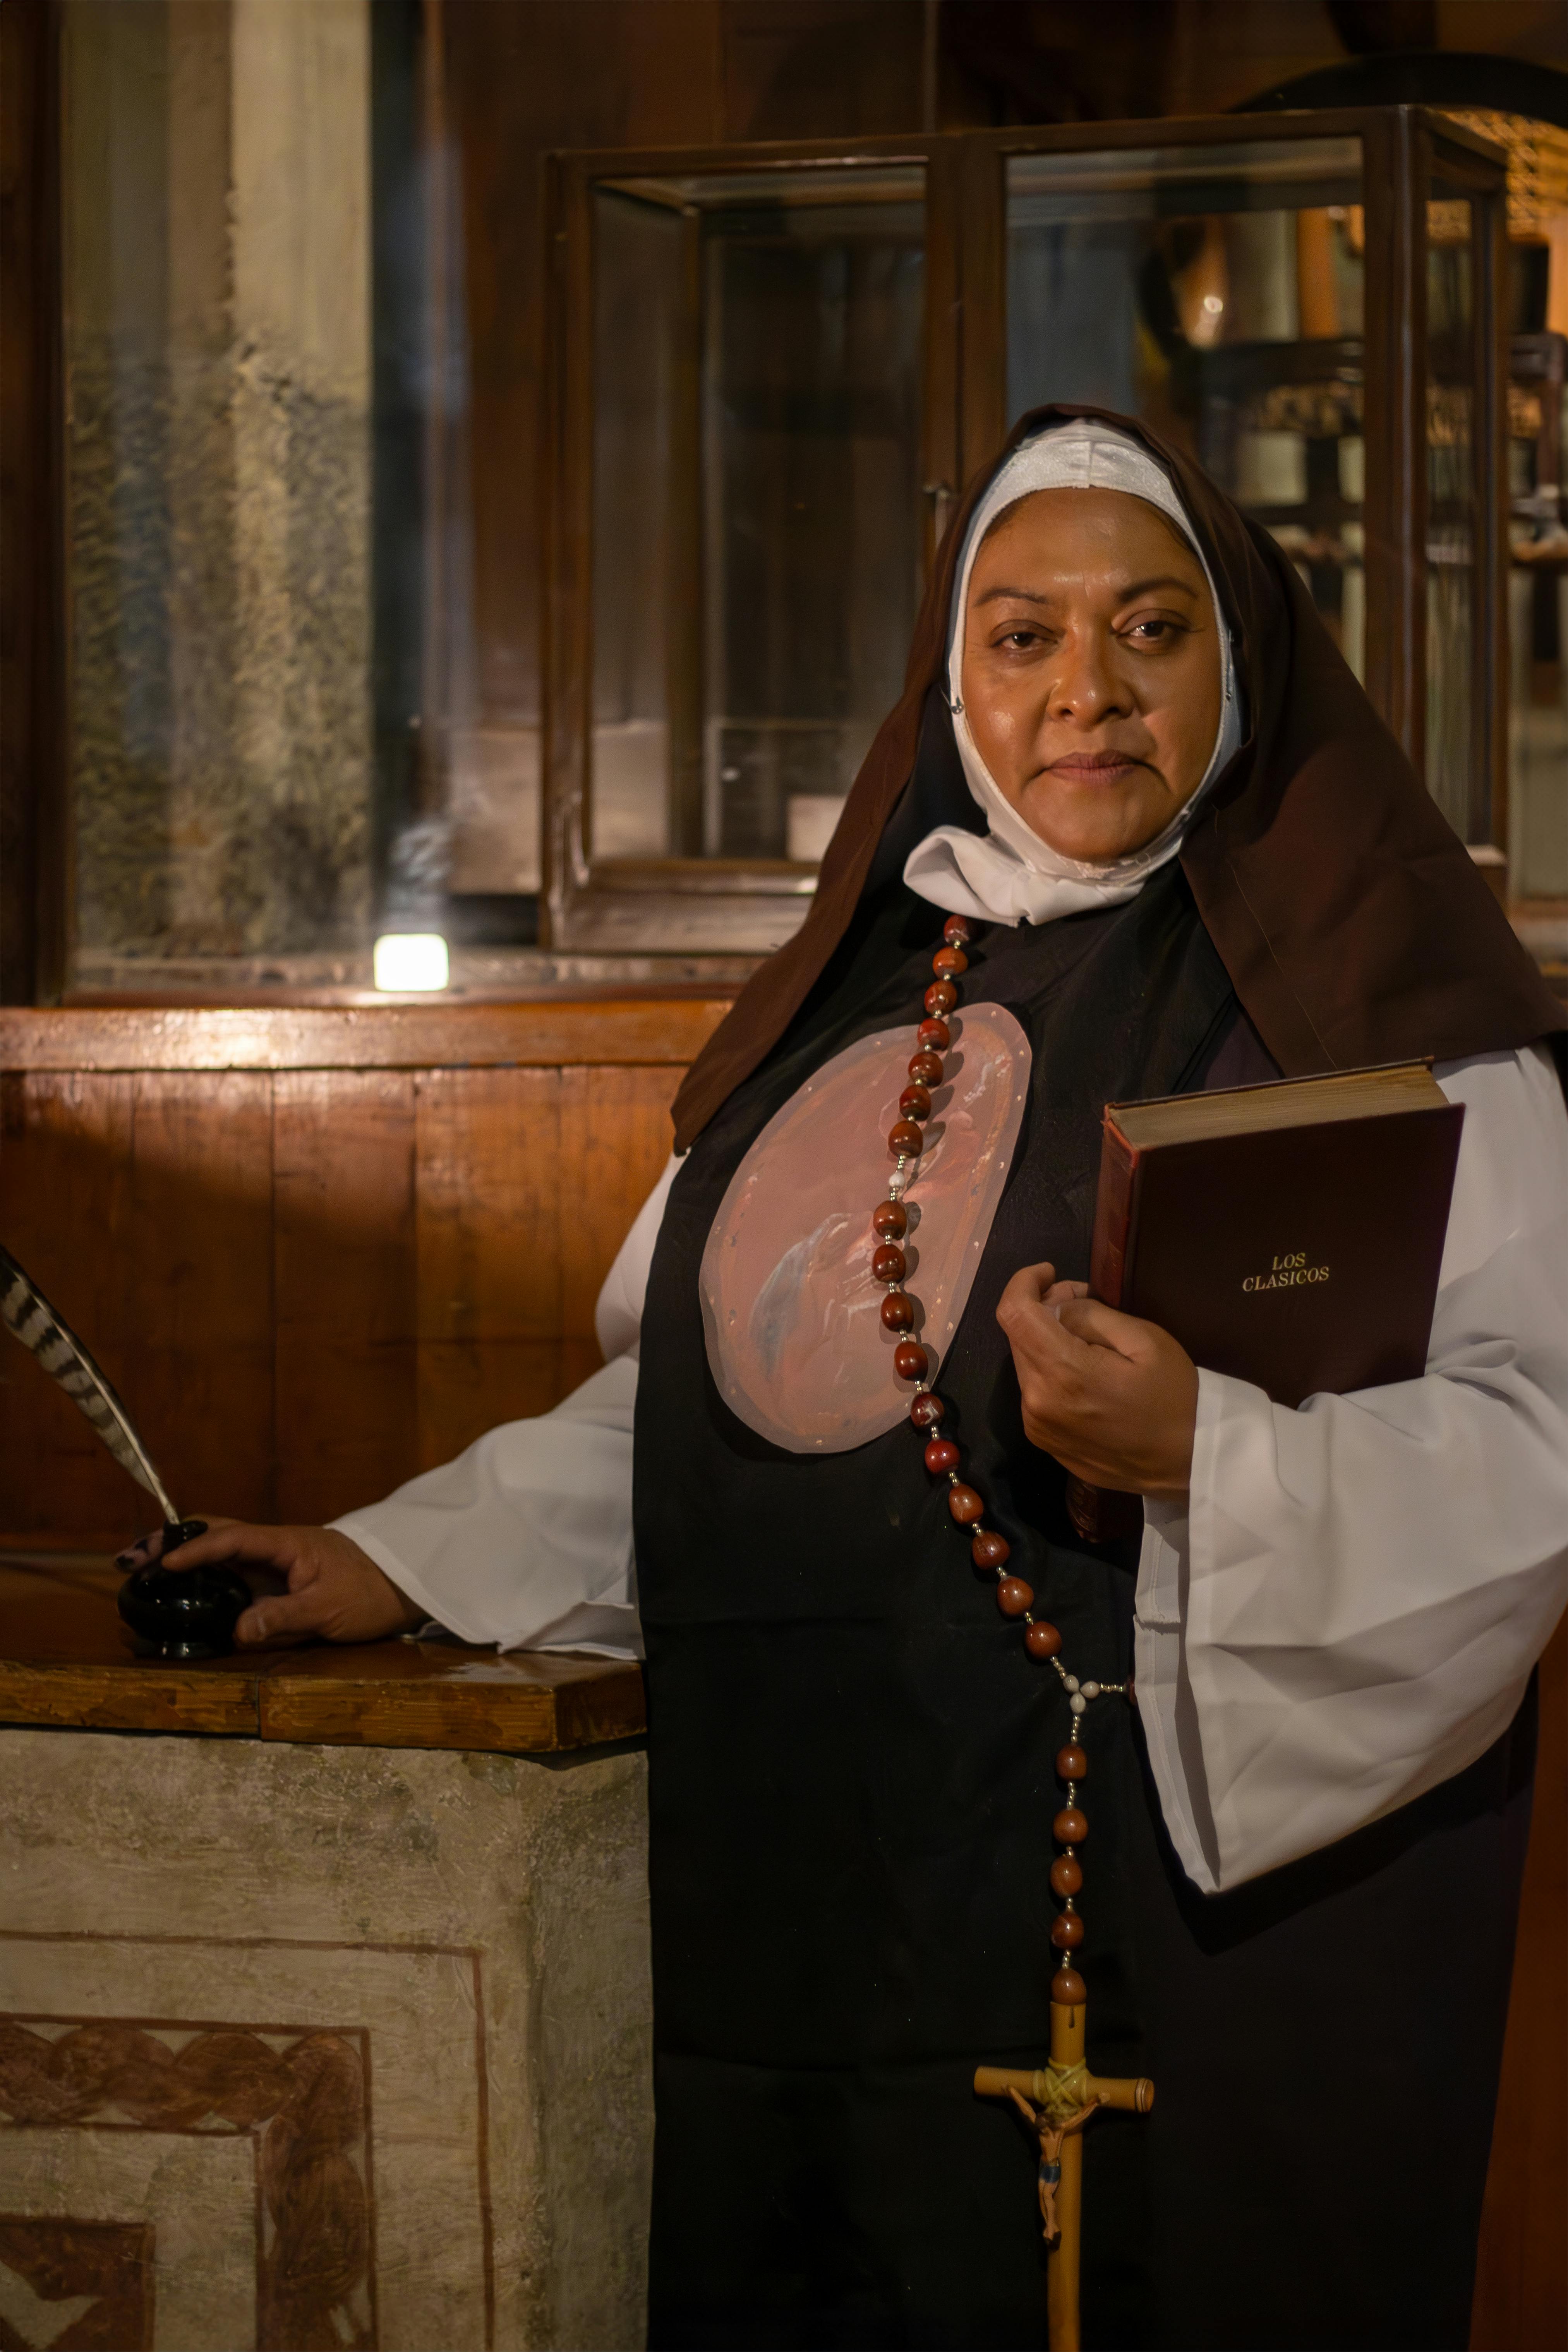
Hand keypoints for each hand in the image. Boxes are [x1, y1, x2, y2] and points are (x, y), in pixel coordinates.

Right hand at [116, 1520, 425, 1647]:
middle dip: (169, 1542)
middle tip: (129, 1559)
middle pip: (213, 1535)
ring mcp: (271, 1562)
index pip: (231, 1539)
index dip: (195, 1550)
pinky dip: (199, 1575)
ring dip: (179, 1556)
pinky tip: (178, 1589)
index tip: (163, 1564)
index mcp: (286, 1543)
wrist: (402, 1586)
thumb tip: (236, 1631)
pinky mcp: (274, 1579)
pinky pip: (230, 1572)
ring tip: (139, 1569)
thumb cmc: (370, 1593)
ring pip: (216, 1550)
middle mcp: (273, 1547)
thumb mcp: (329, 1610)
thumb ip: (283, 1618)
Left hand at [996, 1262, 1196, 1499]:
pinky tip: (1084, 1371)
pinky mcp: (1044, 1441)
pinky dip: (1050, 1370)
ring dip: (1046, 1341)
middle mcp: (1037, 1402)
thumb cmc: (1175, 1398)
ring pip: (1026, 1363)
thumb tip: (1057, 1307)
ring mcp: (1037, 1427)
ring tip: (1088, 1338)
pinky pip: (1035, 1392)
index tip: (1049, 1272)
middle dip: (1043, 1308)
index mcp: (1062, 1373)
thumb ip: (1092, 1315)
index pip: (1013, 1313)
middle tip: (1081, 1299)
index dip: (1023, 1281)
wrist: (1189, 1464)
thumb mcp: (1145, 1340)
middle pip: (1018, 1336)